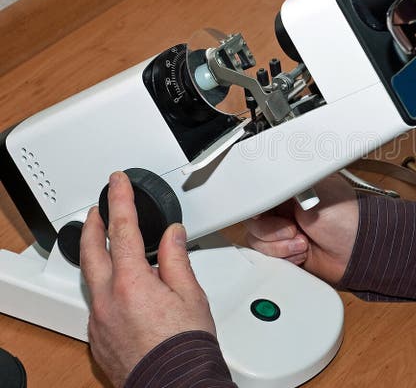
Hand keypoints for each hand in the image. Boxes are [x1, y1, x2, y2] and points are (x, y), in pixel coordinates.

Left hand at [80, 171, 215, 386]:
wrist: (175, 384)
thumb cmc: (186, 345)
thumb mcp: (190, 293)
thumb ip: (176, 259)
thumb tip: (172, 233)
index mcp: (132, 282)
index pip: (123, 229)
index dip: (120, 200)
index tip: (117, 183)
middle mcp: (108, 299)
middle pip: (90, 250)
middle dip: (93, 224)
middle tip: (98, 208)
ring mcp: (99, 320)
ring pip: (91, 278)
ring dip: (96, 255)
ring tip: (107, 243)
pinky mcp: (97, 338)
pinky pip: (97, 304)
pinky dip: (105, 288)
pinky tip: (120, 289)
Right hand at [246, 174, 358, 284]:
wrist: (358, 252)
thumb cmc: (346, 219)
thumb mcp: (315, 189)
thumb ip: (287, 182)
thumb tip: (266, 178)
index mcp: (291, 189)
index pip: (261, 193)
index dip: (259, 204)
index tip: (263, 212)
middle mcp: (285, 211)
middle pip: (254, 220)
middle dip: (272, 230)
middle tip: (294, 229)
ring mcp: (284, 233)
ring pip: (257, 240)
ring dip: (279, 245)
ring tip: (303, 242)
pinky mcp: (285, 253)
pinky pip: (267, 257)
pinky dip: (283, 257)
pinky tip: (301, 252)